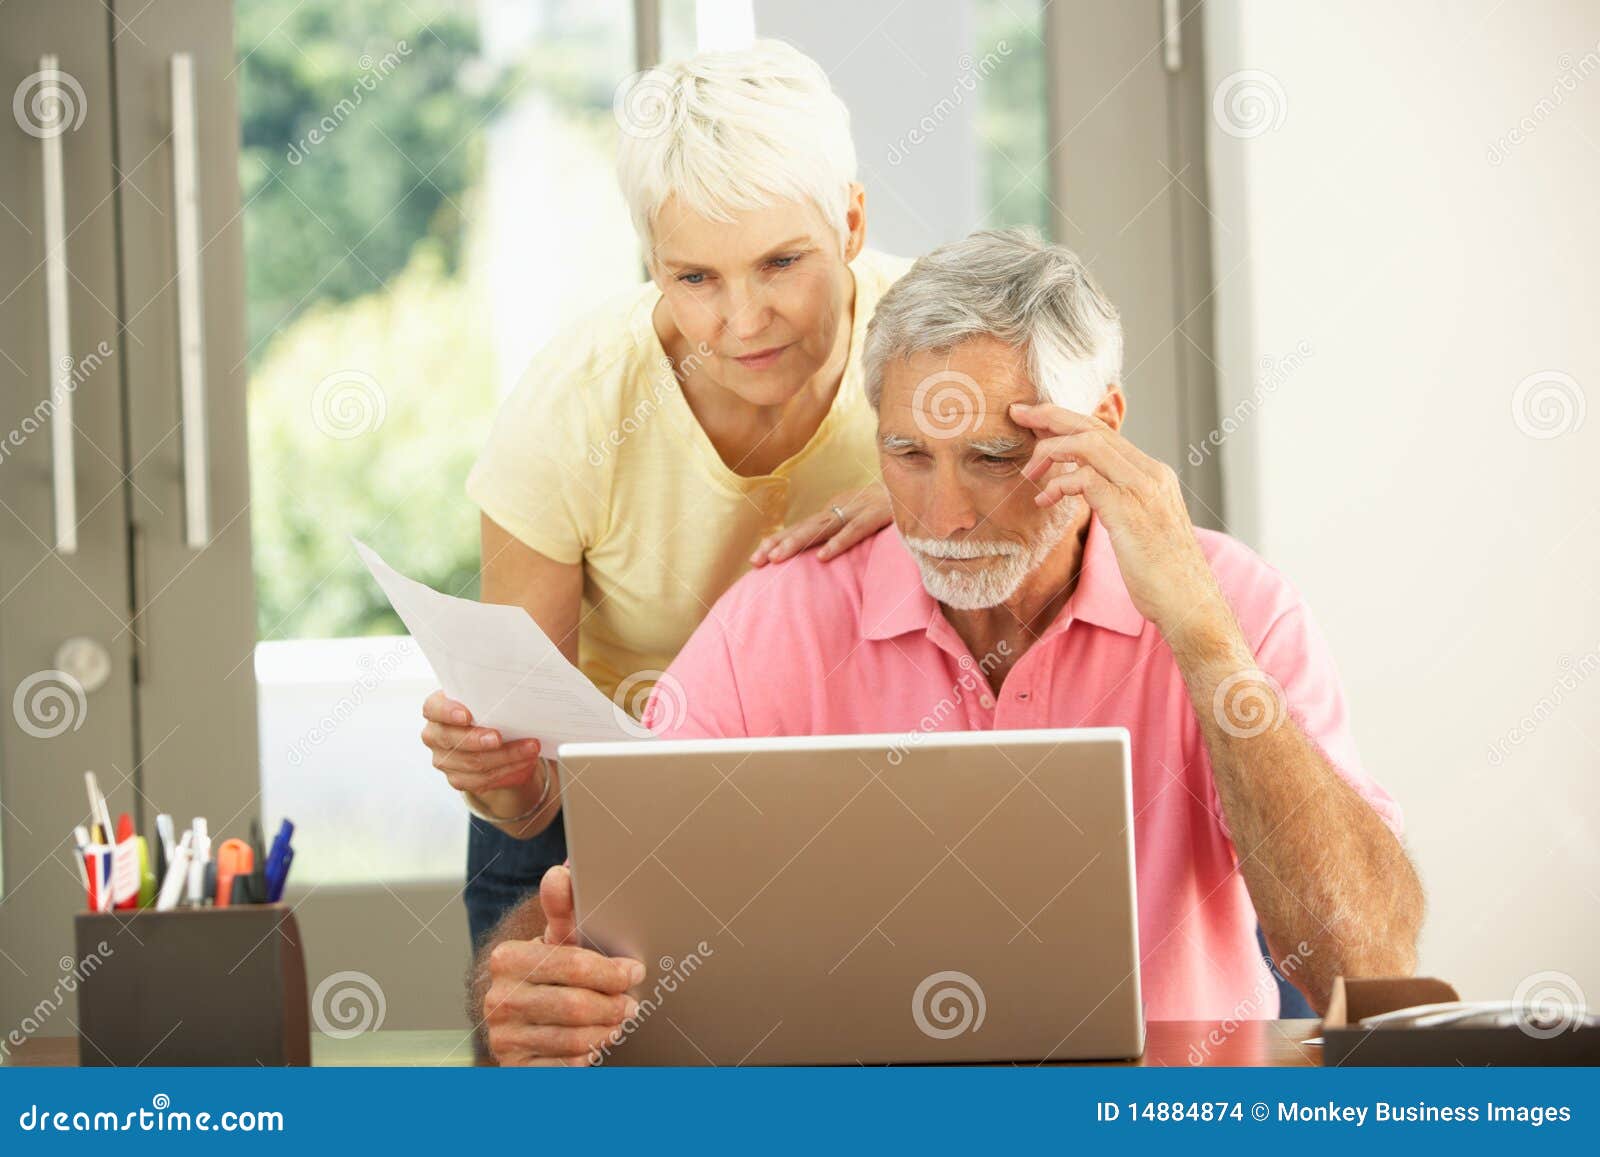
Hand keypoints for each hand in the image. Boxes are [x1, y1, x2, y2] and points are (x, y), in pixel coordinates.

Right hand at [419, 690, 544, 810]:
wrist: (494, 741)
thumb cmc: (490, 712)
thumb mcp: (489, 701)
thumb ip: (492, 699)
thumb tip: (517, 698)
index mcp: (436, 709)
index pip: (433, 708)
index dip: (447, 712)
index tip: (467, 715)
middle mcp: (434, 735)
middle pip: (451, 739)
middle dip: (478, 739)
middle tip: (499, 737)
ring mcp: (444, 760)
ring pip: (473, 762)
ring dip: (506, 755)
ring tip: (530, 747)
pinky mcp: (458, 779)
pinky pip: (483, 778)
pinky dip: (508, 769)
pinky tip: (525, 761)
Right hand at [484, 866, 644, 1065]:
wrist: (521, 1019)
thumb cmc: (549, 974)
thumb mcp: (556, 941)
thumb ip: (563, 910)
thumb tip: (562, 872)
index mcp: (507, 958)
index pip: (572, 964)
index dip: (611, 970)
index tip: (634, 971)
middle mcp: (498, 998)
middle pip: (577, 1005)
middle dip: (613, 1005)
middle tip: (632, 1003)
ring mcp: (503, 1037)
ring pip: (574, 1039)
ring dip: (606, 1031)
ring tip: (619, 1021)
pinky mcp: (515, 1068)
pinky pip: (564, 1067)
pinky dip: (587, 1056)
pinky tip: (595, 1043)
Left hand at [748, 484, 890, 565]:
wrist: (922, 485)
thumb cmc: (892, 506)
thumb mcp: (862, 518)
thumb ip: (844, 530)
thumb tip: (822, 552)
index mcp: (837, 510)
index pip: (802, 527)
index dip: (778, 540)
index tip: (754, 559)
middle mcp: (842, 508)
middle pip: (805, 527)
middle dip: (778, 543)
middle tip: (755, 561)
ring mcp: (859, 510)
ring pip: (823, 528)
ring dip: (798, 543)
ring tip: (777, 558)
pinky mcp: (878, 515)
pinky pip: (855, 531)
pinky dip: (839, 542)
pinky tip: (822, 557)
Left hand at [1010, 402, 1224, 635]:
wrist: (1190, 604)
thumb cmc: (1162, 575)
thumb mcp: (1139, 527)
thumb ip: (1118, 502)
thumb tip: (1087, 490)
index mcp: (1153, 474)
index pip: (1105, 432)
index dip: (1067, 420)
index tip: (1036, 419)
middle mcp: (1151, 474)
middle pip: (1094, 427)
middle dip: (1051, 415)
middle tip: (1018, 413)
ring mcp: (1143, 490)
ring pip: (1088, 444)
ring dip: (1050, 449)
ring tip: (1028, 471)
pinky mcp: (1129, 512)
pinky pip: (1085, 479)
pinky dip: (1059, 483)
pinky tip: (1045, 499)